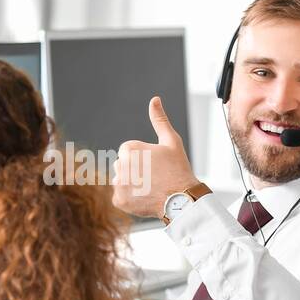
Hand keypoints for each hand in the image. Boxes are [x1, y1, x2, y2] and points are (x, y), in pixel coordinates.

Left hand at [112, 96, 199, 218]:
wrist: (181, 199)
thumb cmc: (178, 168)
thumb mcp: (171, 141)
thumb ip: (159, 120)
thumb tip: (154, 99)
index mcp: (129, 149)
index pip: (128, 151)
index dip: (143, 157)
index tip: (156, 164)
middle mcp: (120, 165)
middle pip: (124, 165)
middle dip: (135, 170)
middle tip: (155, 177)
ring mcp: (118, 184)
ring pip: (122, 181)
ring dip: (132, 184)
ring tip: (151, 187)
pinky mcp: (119, 200)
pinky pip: (121, 197)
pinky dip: (131, 198)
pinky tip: (146, 197)